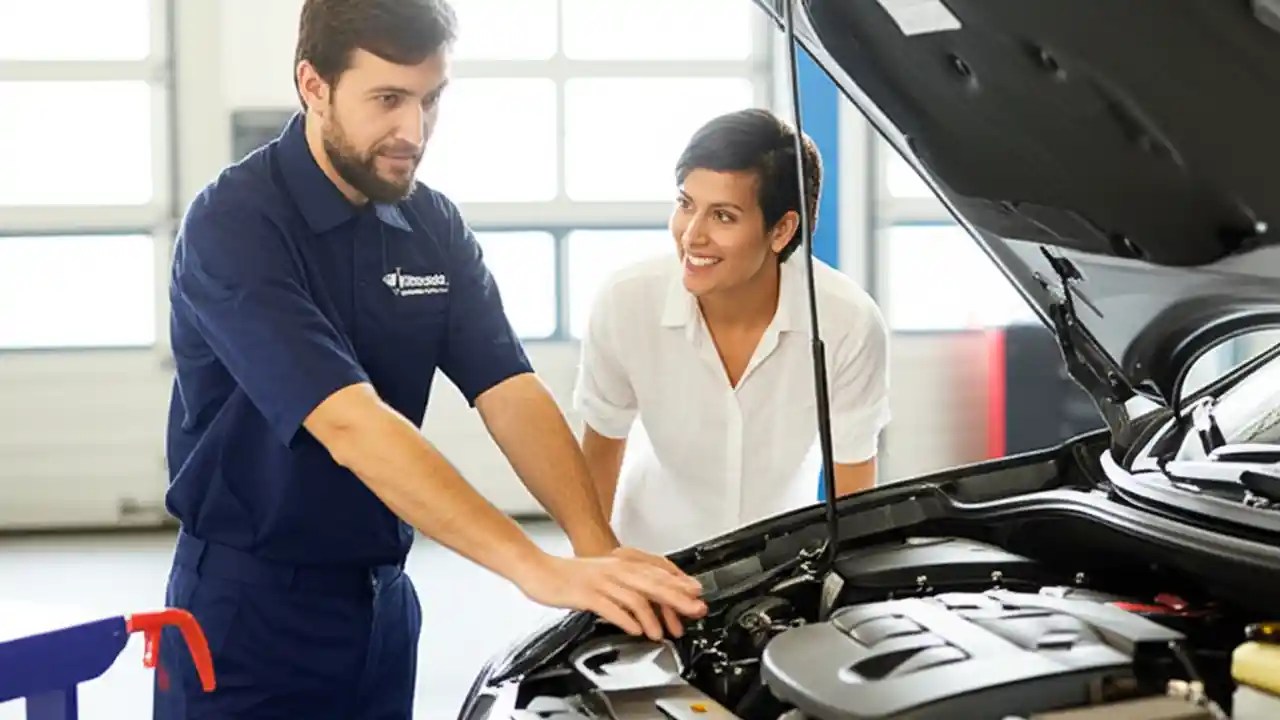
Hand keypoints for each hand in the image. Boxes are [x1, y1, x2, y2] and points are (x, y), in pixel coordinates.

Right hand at [515, 551, 706, 640]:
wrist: (539, 570)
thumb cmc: (570, 576)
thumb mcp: (604, 576)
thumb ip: (625, 585)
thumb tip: (648, 600)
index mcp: (621, 565)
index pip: (657, 573)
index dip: (679, 584)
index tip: (697, 594)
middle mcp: (615, 570)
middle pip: (653, 583)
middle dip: (677, 599)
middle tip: (694, 611)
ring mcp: (601, 581)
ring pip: (635, 596)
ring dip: (652, 617)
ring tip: (660, 633)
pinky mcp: (586, 594)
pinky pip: (611, 607)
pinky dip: (626, 619)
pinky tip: (635, 630)